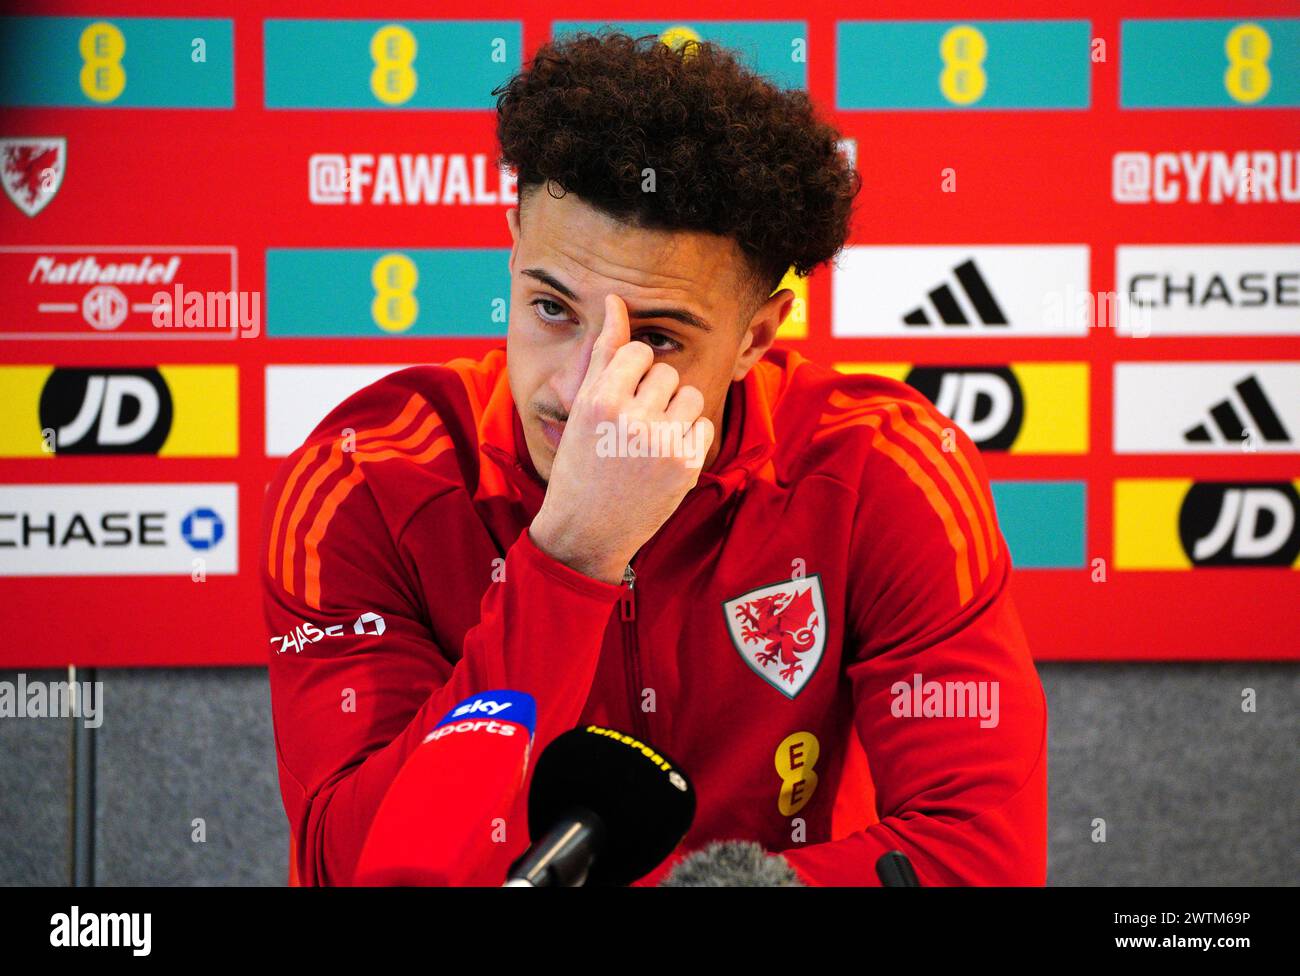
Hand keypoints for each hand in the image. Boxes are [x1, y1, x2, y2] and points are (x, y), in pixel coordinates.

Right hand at [529, 294, 714, 583]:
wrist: (586, 530)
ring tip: (652, 435)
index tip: (623, 396)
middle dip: (655, 393)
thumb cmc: (581, 463)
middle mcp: (632, 420)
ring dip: (677, 410)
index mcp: (599, 402)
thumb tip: (616, 300)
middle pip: (666, 373)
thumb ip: (604, 353)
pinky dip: (689, 436)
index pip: (638, 352)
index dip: (634, 372)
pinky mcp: (686, 466)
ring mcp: (662, 444)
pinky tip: (665, 454)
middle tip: (635, 423)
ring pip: (691, 395)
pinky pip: (703, 424)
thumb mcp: (582, 407)